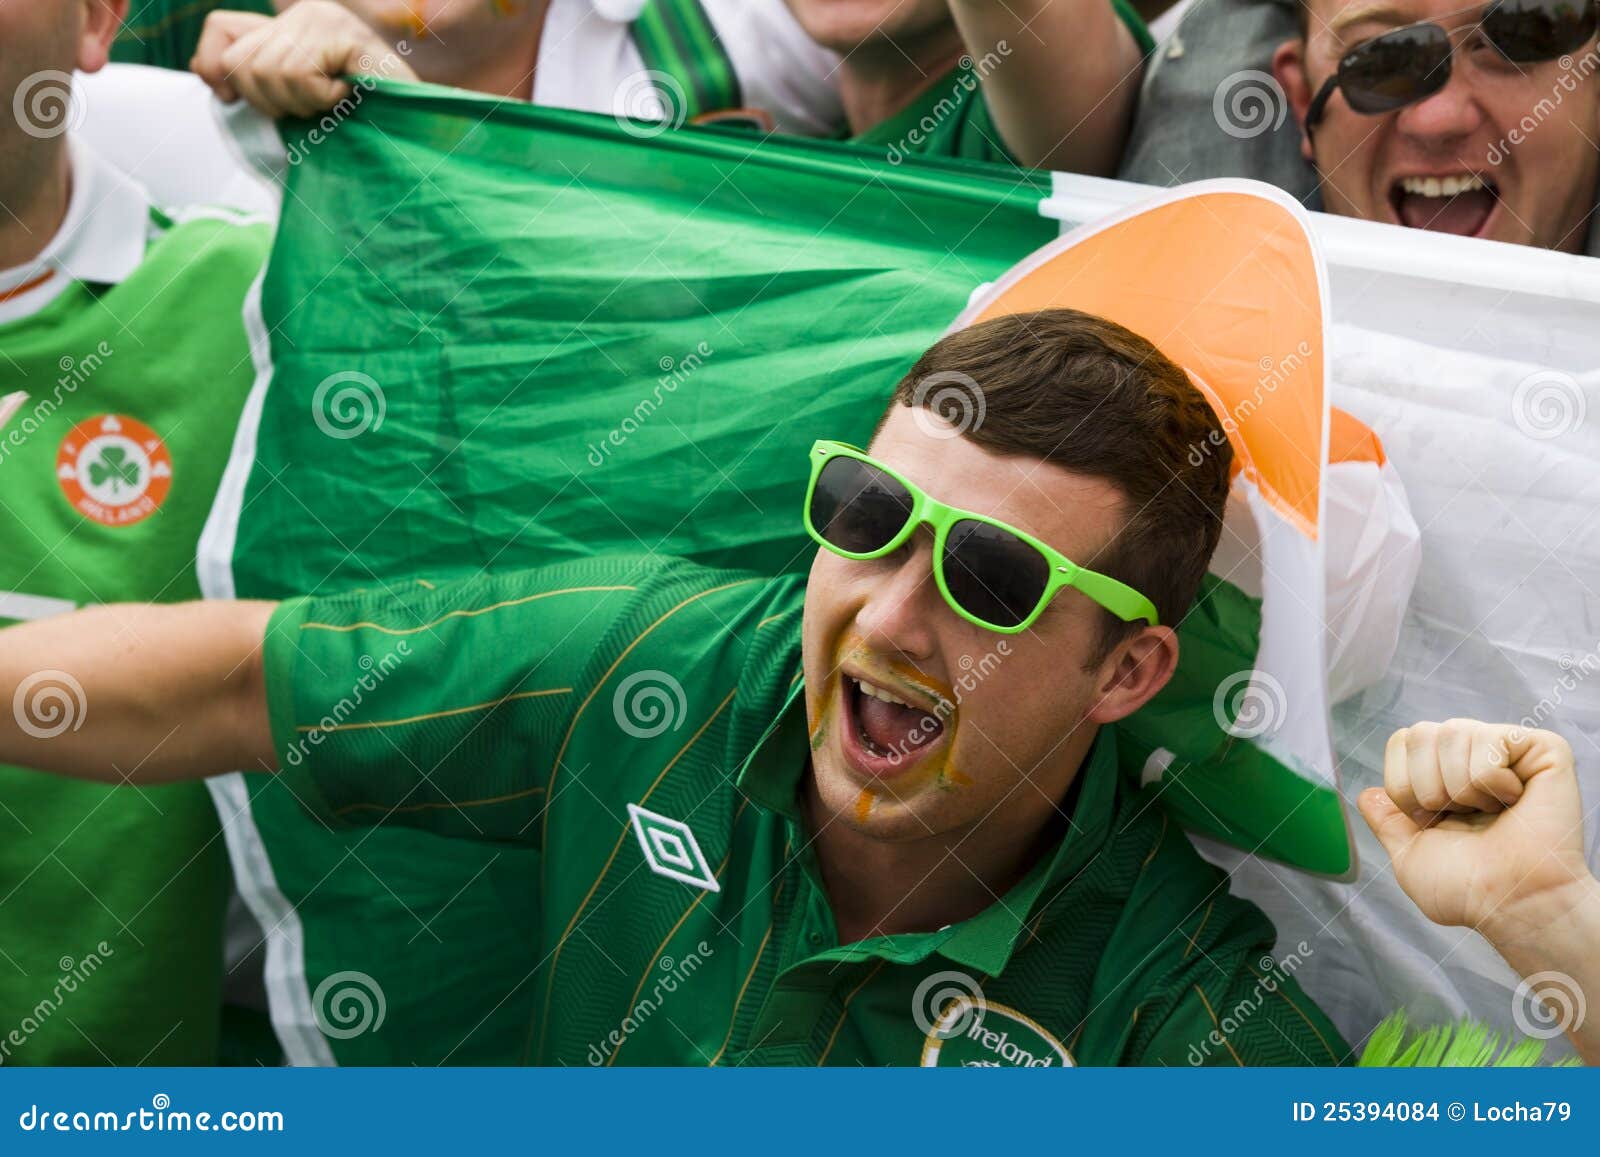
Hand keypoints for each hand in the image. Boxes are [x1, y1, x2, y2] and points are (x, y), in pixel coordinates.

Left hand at [191, 2, 416, 116]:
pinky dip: (322, 99)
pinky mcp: (344, 33)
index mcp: (288, 23)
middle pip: (240, 62)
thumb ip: (250, 77)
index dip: (215, 66)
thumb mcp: (293, 97)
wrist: (416, 126)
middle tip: (308, 105)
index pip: (219, 29)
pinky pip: (301, 74)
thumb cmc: (358, 118)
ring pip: (268, 73)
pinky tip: (346, 94)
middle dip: (268, 101)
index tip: (232, 97)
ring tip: (331, 101)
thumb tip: (207, 71)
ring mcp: (326, 19)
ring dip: (300, 104)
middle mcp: (304, 12)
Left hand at [1358, 719, 1593, 945]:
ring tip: (1490, 813)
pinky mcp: (1543, 747)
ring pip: (1452, 733)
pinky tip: (1514, 801)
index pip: (1400, 741)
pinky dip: (1491, 780)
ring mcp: (1508, 749)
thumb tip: (1368, 794)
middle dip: (1427, 786)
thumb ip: (1386, 821)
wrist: (1512, 904)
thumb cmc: (1469, 889)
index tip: (1428, 819)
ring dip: (1460, 787)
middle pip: (1419, 732)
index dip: (1402, 783)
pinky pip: (1489, 740)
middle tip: (1461, 818)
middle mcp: (1474, 754)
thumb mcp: (1409, 856)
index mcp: (1444, 775)